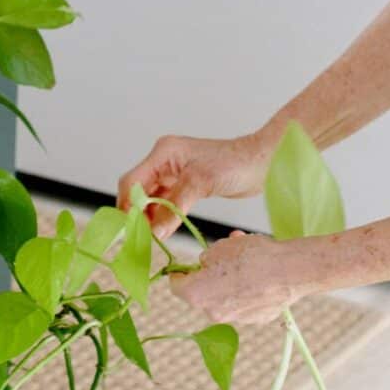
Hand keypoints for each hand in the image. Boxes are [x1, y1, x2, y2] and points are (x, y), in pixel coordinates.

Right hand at [117, 133, 269, 239]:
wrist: (262, 162)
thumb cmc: (235, 164)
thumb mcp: (200, 184)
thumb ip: (174, 207)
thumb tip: (155, 232)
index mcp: (164, 153)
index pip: (133, 180)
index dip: (127, 205)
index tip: (128, 228)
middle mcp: (165, 160)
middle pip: (138, 189)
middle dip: (137, 213)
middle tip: (140, 237)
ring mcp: (174, 172)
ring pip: (150, 197)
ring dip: (149, 216)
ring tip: (152, 237)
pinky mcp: (185, 183)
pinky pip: (165, 201)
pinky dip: (162, 215)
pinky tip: (164, 229)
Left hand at [169, 230, 307, 325]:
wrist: (288, 271)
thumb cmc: (251, 256)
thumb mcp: (219, 248)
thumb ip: (206, 259)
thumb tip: (206, 265)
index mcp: (197, 294)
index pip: (177, 285)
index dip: (181, 272)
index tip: (186, 266)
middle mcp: (213, 312)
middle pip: (202, 294)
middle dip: (209, 277)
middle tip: (223, 258)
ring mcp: (235, 319)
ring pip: (224, 298)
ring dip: (229, 283)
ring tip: (246, 262)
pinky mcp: (255, 320)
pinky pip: (244, 304)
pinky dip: (247, 292)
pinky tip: (260, 277)